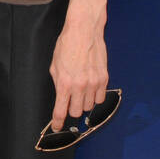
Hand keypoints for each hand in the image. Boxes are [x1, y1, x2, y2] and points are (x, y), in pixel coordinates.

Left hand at [48, 13, 107, 130]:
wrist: (84, 31)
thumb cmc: (67, 45)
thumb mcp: (55, 66)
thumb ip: (58, 84)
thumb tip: (61, 97)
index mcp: (65, 83)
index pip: (61, 111)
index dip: (58, 122)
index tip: (57, 127)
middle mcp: (80, 85)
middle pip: (77, 112)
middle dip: (72, 109)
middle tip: (70, 101)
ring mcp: (94, 83)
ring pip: (89, 106)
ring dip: (84, 102)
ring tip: (80, 91)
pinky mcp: (104, 78)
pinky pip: (100, 98)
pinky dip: (95, 97)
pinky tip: (90, 88)